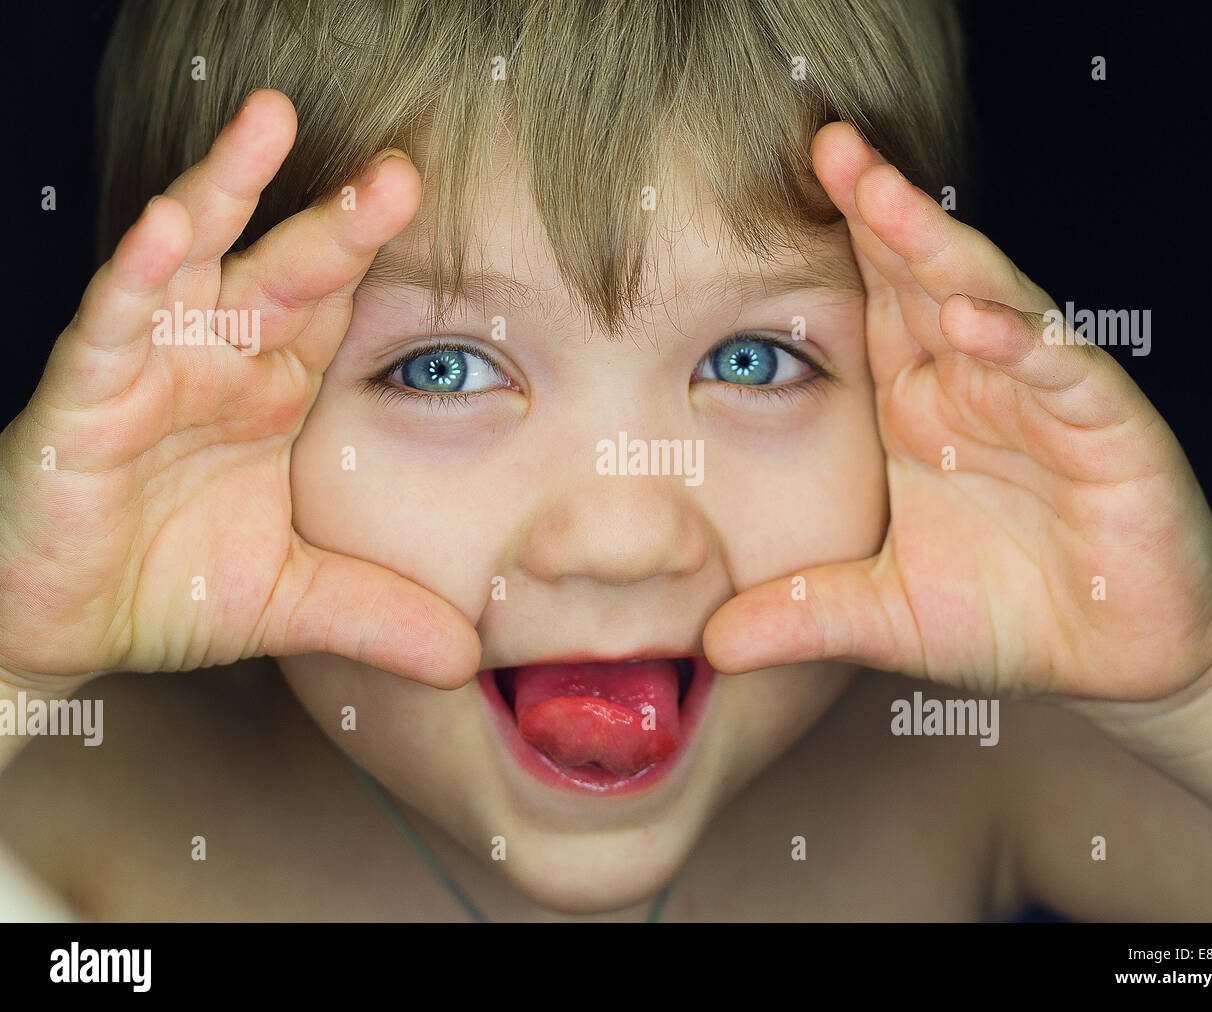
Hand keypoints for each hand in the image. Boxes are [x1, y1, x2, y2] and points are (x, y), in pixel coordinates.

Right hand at [0, 90, 479, 691]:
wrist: (60, 628)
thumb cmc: (169, 585)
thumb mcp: (292, 600)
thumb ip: (378, 617)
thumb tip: (468, 659)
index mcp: (274, 394)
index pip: (338, 313)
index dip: (385, 268)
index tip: (450, 229)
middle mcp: (218, 364)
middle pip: (285, 272)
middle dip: (337, 220)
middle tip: (398, 172)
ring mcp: (149, 369)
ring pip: (189, 263)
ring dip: (225, 191)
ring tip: (269, 124)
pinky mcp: (83, 399)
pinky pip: (110, 324)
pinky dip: (135, 276)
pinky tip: (167, 229)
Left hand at [703, 122, 1211, 700]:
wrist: (1117, 657)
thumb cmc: (1004, 615)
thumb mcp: (884, 614)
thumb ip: (800, 617)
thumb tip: (708, 644)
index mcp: (916, 406)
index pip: (868, 307)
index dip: (831, 248)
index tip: (764, 196)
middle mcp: (973, 383)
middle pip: (922, 278)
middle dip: (879, 210)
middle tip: (827, 146)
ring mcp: (1039, 396)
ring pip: (991, 301)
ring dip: (940, 249)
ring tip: (884, 198)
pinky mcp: (1107, 427)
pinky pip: (1059, 369)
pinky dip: (1019, 341)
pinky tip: (970, 319)